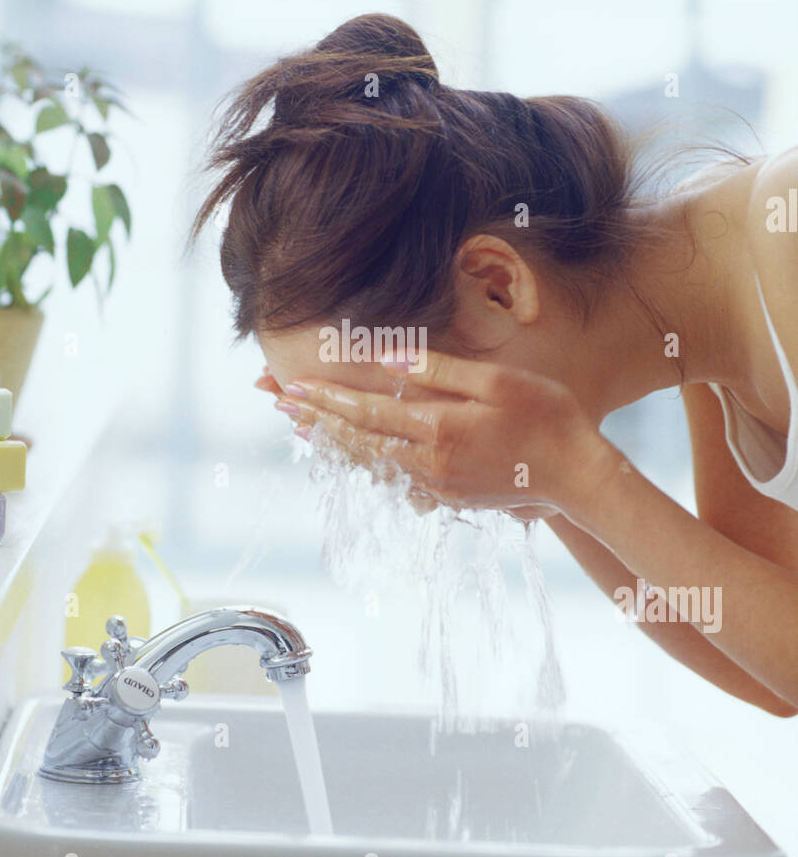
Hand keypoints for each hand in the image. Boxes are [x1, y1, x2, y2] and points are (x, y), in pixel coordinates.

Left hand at [270, 351, 617, 515]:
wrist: (578, 476)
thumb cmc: (546, 416)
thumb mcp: (497, 380)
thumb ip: (439, 370)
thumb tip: (385, 359)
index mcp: (439, 428)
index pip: (366, 411)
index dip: (325, 399)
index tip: (291, 386)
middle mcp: (429, 462)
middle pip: (357, 439)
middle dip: (315, 419)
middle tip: (277, 401)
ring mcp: (437, 484)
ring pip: (371, 462)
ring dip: (333, 442)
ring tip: (301, 427)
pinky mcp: (449, 497)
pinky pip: (394, 477)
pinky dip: (366, 461)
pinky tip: (352, 452)